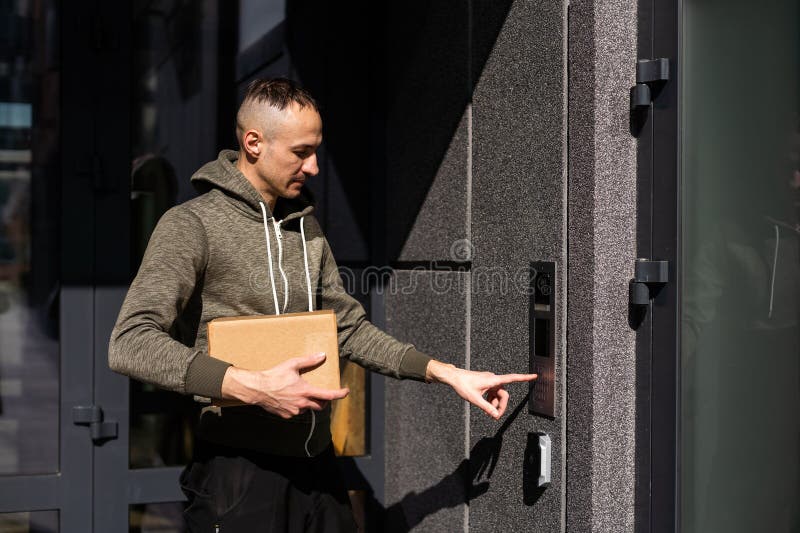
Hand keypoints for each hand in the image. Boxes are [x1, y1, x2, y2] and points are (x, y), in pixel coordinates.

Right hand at [220, 352, 348, 418]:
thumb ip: (309, 361)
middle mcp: (302, 404)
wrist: (257, 389)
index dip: (340, 394)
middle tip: (323, 393)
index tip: (346, 391)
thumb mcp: (292, 364)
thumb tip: (322, 355)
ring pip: (308, 409)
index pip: (328, 395)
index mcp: (305, 391)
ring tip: (301, 393)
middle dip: (324, 401)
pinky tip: (290, 398)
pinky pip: (297, 412)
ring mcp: (294, 411)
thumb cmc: (274, 376)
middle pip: (321, 406)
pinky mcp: (286, 415)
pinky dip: (297, 406)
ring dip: (309, 403)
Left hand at [426, 360, 536, 419]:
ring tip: (486, 411)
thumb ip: (486, 408)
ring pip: (497, 395)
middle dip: (500, 406)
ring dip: (494, 404)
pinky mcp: (485, 383)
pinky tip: (484, 405)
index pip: (513, 378)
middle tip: (495, 417)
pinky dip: (490, 400)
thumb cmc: (463, 385)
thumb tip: (495, 415)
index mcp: (493, 380)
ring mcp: (489, 381)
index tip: (534, 376)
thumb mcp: (475, 399)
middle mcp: (493, 379)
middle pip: (504, 394)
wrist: (454, 378)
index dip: (524, 378)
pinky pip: (492, 393)